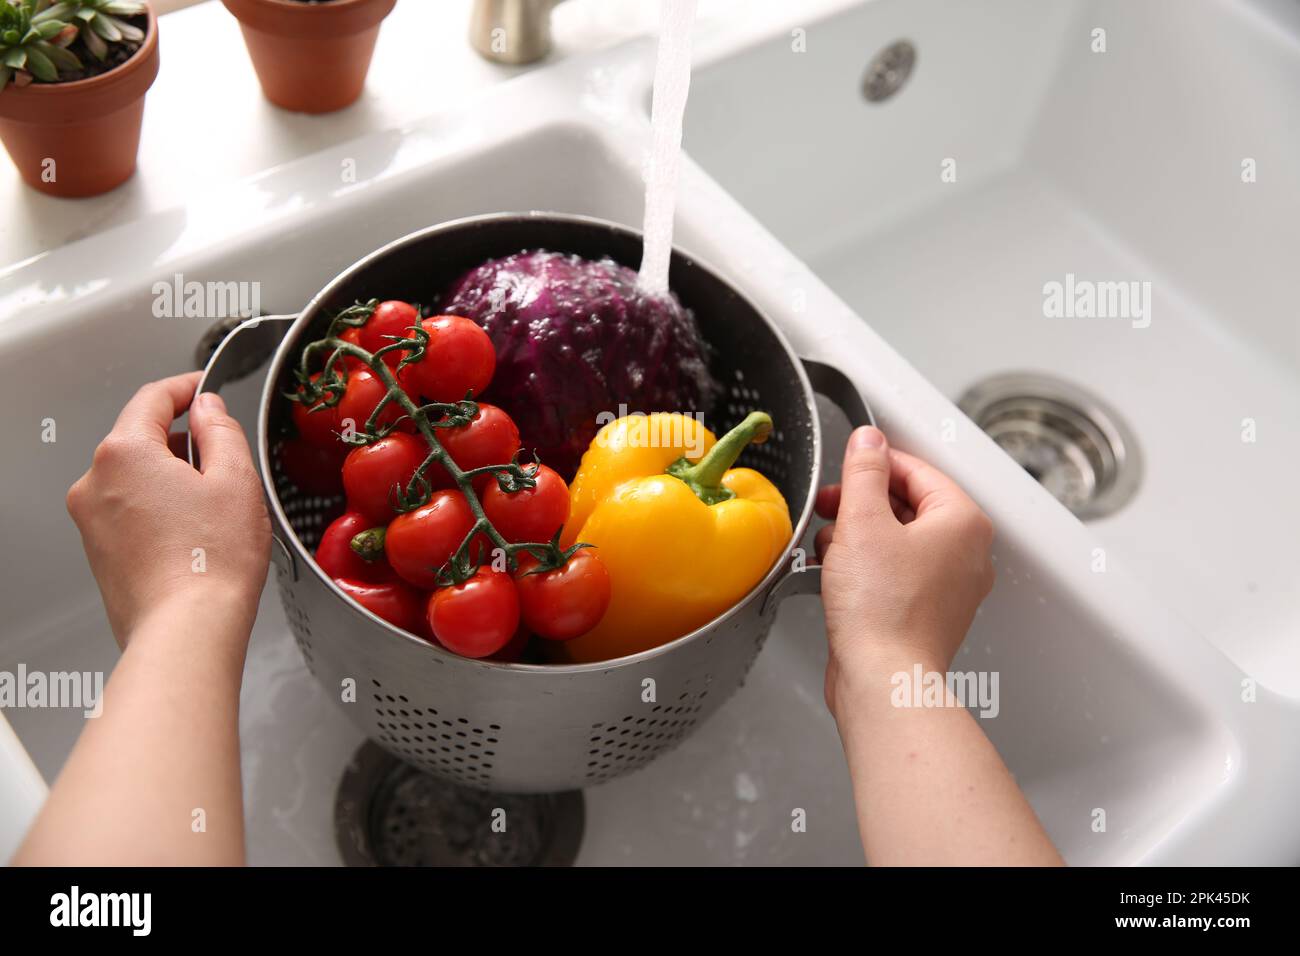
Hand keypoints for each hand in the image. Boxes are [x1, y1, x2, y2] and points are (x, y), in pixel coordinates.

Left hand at [66, 372, 271, 647]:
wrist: (186, 630)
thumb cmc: (212, 562)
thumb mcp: (236, 479)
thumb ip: (221, 430)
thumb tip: (208, 409)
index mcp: (124, 453)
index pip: (152, 398)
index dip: (185, 387)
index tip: (204, 387)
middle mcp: (95, 482)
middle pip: (140, 438)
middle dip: (182, 439)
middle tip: (226, 457)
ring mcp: (91, 520)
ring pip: (135, 476)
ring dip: (171, 476)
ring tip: (215, 506)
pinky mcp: (98, 550)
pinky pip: (129, 510)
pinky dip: (159, 508)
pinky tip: (195, 532)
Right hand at [815, 426, 995, 715]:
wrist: (884, 680)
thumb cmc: (883, 611)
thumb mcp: (863, 521)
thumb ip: (864, 471)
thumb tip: (868, 441)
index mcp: (962, 522)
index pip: (916, 469)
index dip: (872, 464)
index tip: (844, 468)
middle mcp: (965, 553)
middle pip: (907, 504)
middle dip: (860, 504)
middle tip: (831, 508)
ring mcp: (948, 586)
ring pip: (896, 539)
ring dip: (857, 537)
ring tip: (830, 549)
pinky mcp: (925, 612)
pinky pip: (893, 573)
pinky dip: (864, 568)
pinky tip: (836, 577)